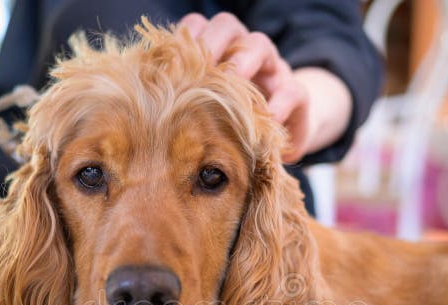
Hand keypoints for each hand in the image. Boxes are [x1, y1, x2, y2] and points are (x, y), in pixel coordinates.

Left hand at [179, 12, 309, 161]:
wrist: (280, 135)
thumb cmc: (234, 122)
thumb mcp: (208, 111)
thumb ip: (186, 100)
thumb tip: (151, 103)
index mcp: (217, 52)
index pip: (197, 27)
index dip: (184, 37)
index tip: (172, 60)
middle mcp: (243, 52)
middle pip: (227, 26)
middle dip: (212, 41)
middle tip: (200, 67)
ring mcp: (272, 70)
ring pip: (260, 45)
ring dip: (244, 60)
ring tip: (234, 82)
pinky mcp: (297, 95)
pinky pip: (291, 90)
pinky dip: (279, 104)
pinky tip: (267, 118)